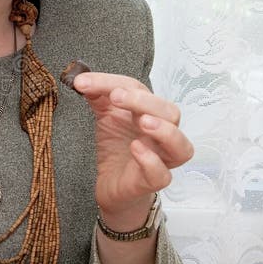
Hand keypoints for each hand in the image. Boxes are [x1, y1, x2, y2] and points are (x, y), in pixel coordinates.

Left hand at [72, 72, 193, 226]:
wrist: (111, 184)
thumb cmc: (116, 146)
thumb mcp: (105, 116)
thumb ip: (97, 96)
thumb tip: (82, 79)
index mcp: (150, 111)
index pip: (139, 89)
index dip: (112, 82)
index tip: (84, 82)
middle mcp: (163, 133)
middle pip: (169, 112)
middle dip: (144, 102)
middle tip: (117, 97)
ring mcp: (161, 159)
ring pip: (181, 145)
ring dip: (164, 130)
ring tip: (142, 121)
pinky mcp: (152, 181)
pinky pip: (162, 174)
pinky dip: (151, 161)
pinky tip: (136, 149)